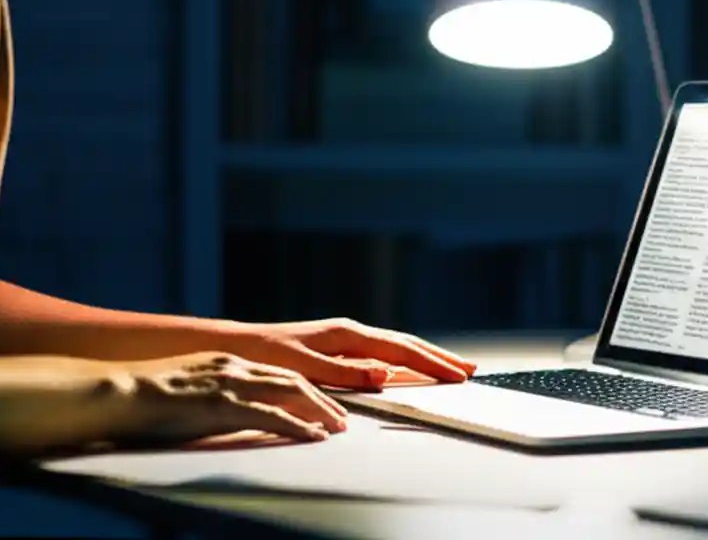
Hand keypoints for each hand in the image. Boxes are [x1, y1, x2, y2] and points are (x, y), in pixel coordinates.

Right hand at [112, 351, 347, 446]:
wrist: (121, 393)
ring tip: (337, 428)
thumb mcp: (190, 387)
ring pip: (290, 393)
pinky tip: (313, 437)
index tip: (324, 403)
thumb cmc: (147, 398)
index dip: (305, 388)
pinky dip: (296, 426)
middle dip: (322, 399)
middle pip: (292, 379)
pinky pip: (270, 415)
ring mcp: (230, 384)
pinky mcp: (223, 405)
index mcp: (226, 361)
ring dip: (319, 411)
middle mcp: (234, 367)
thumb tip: (228, 411)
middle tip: (341, 418)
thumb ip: (215, 393)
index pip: (277, 372)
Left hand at [223, 318, 476, 390]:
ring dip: (425, 356)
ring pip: (396, 346)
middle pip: (405, 344)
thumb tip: (385, 373)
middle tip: (469, 370)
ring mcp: (346, 338)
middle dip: (438, 357)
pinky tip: (411, 366)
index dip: (432, 363)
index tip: (458, 374)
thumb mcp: (303, 367)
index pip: (400, 350)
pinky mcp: (338, 346)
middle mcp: (350, 333)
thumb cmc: (266, 356)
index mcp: (347, 335)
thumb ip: (344, 372)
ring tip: (452, 366)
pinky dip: (405, 358)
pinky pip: (383, 351)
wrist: (238, 346)